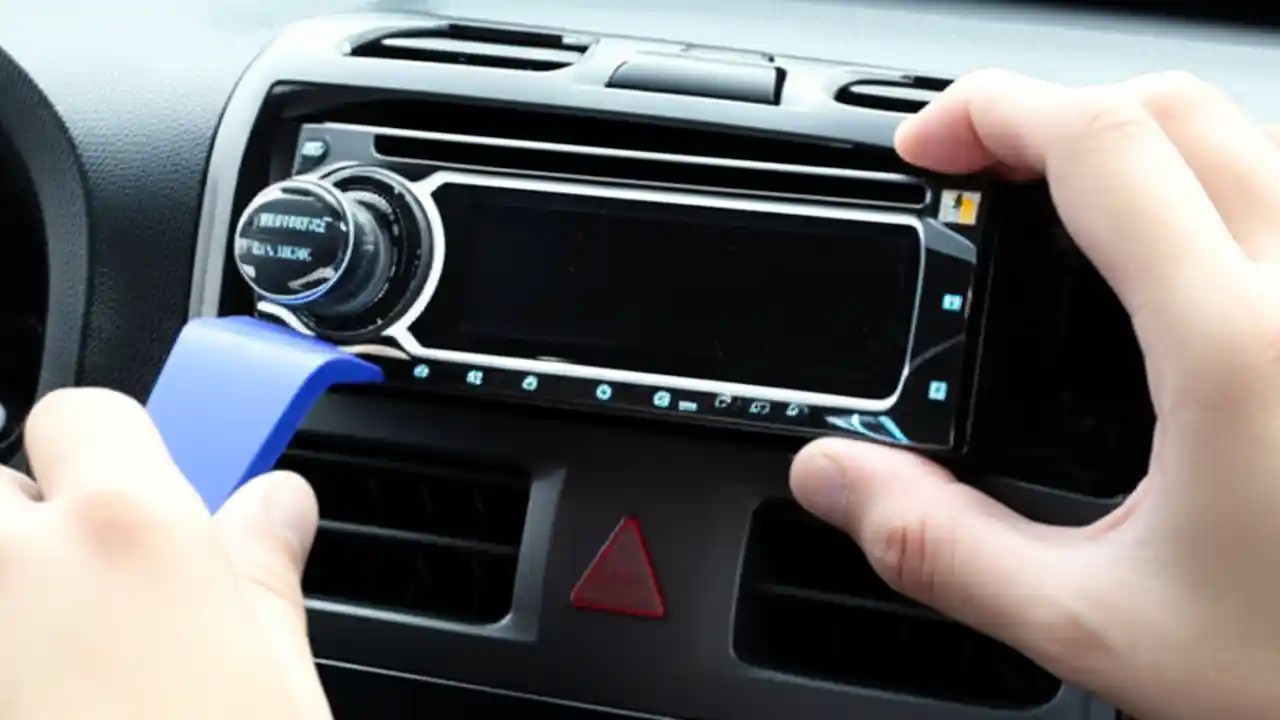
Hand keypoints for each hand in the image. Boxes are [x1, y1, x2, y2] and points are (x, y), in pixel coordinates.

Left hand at [0, 388, 328, 718]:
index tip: (162, 473)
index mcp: (124, 533)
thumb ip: (264, 570)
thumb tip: (276, 507)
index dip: (124, 441)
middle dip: (52, 514)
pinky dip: (13, 649)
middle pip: (5, 484)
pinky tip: (61, 695)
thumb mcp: (281, 675)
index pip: (84, 412)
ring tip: (89, 649)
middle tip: (120, 577)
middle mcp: (18, 566)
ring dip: (23, 582)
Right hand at [791, 70, 1279, 719]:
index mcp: (1237, 349)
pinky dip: (1204, 184)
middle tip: (974, 169)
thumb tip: (840, 479)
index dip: (992, 111)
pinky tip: (1166, 260)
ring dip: (1130, 139)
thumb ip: (941, 545)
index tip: (928, 146)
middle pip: (1170, 108)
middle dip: (1049, 112)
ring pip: (1243, 136)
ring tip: (1056, 205)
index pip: (1100, 144)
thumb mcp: (1096, 625)